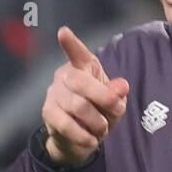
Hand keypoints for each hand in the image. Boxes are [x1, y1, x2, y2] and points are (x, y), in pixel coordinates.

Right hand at [41, 26, 129, 166]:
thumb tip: (122, 86)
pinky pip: (67, 125)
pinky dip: (85, 136)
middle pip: (80, 81)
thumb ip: (117, 95)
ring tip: (102, 129)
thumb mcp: (114, 105)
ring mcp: (54, 94)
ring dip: (97, 122)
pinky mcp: (49, 113)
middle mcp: (65, 76)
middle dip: (104, 98)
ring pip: (77, 106)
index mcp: (83, 68)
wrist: (81, 140)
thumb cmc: (99, 113)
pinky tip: (91, 140)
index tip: (63, 32)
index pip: (77, 54)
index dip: (71, 44)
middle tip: (116, 110)